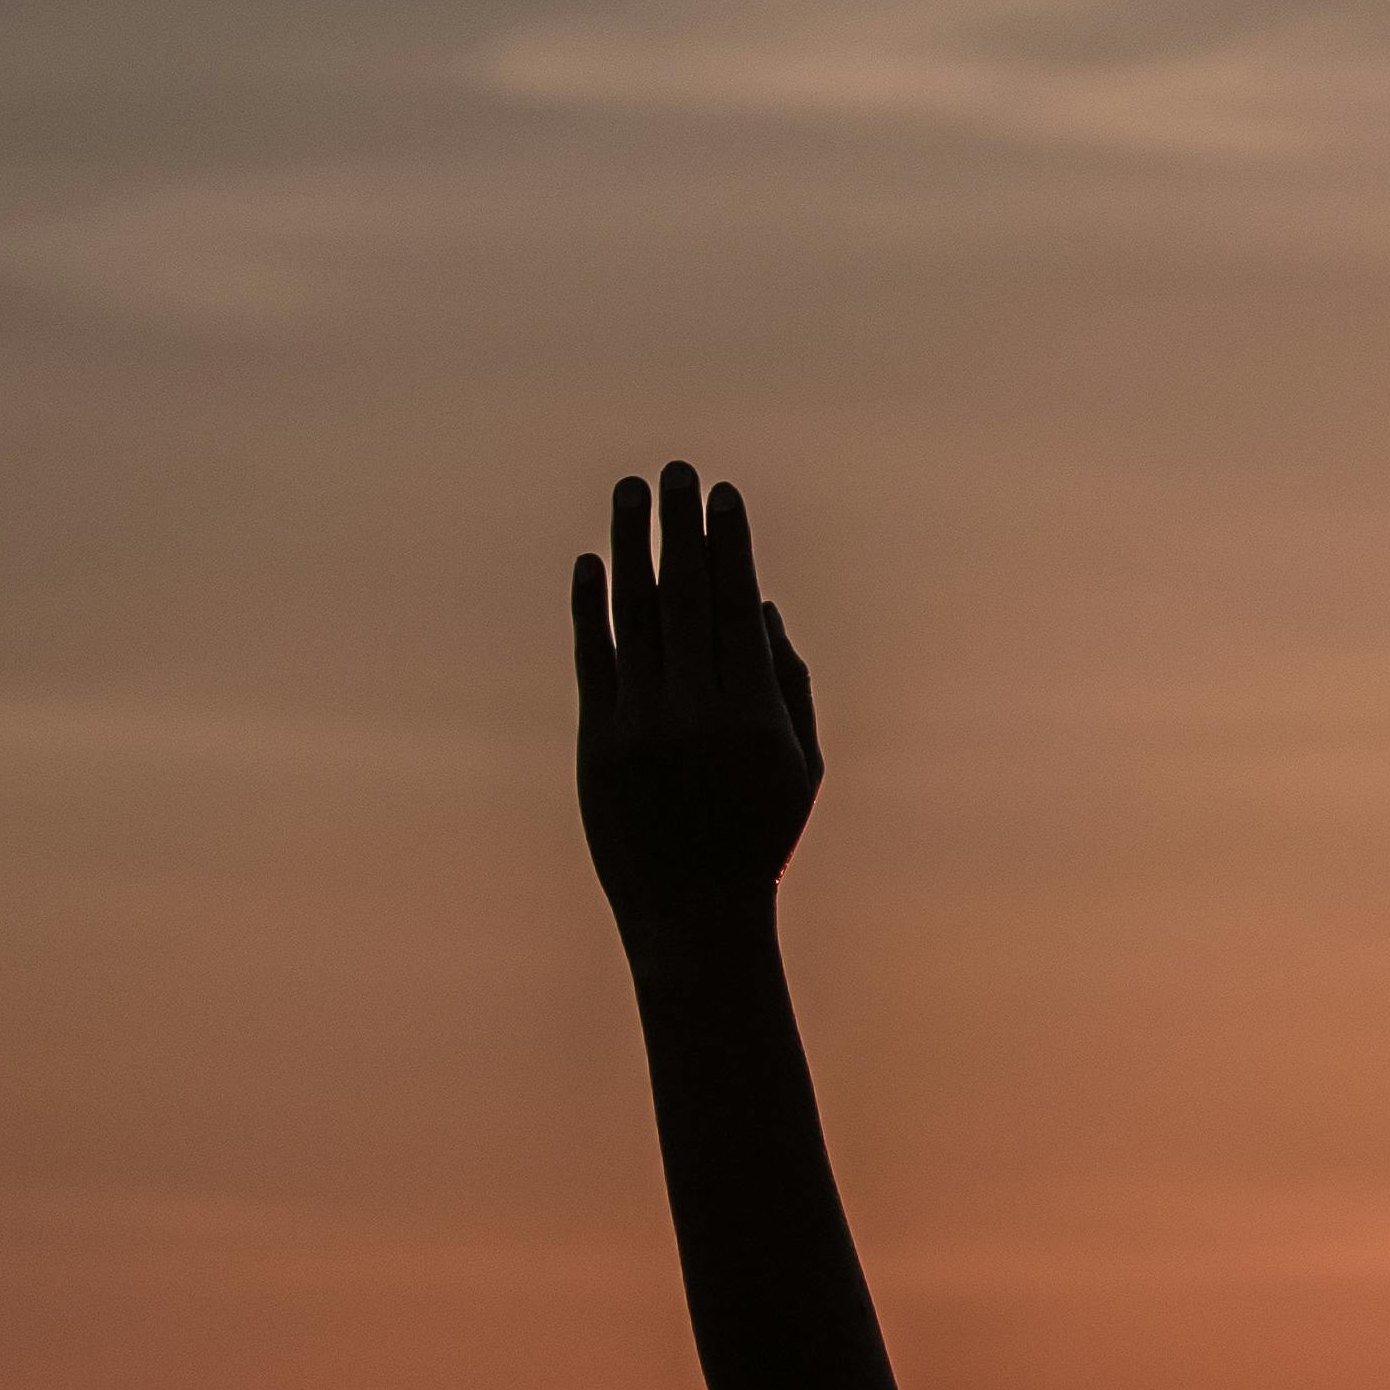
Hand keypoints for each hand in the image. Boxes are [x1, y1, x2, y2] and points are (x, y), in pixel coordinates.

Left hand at [572, 460, 822, 941]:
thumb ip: (789, 687)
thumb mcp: (798, 770)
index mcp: (754, 717)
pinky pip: (593, 657)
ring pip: (635, 614)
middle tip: (676, 470)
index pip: (738, 606)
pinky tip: (592, 564)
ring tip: (631, 493)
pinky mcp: (599, 744)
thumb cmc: (757, 840)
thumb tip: (762, 605)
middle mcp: (696, 714)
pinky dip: (590, 606)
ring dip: (632, 545)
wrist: (694, 918)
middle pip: (687, 594)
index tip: (723, 496)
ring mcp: (642, 728)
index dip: (729, 544)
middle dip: (681, 525)